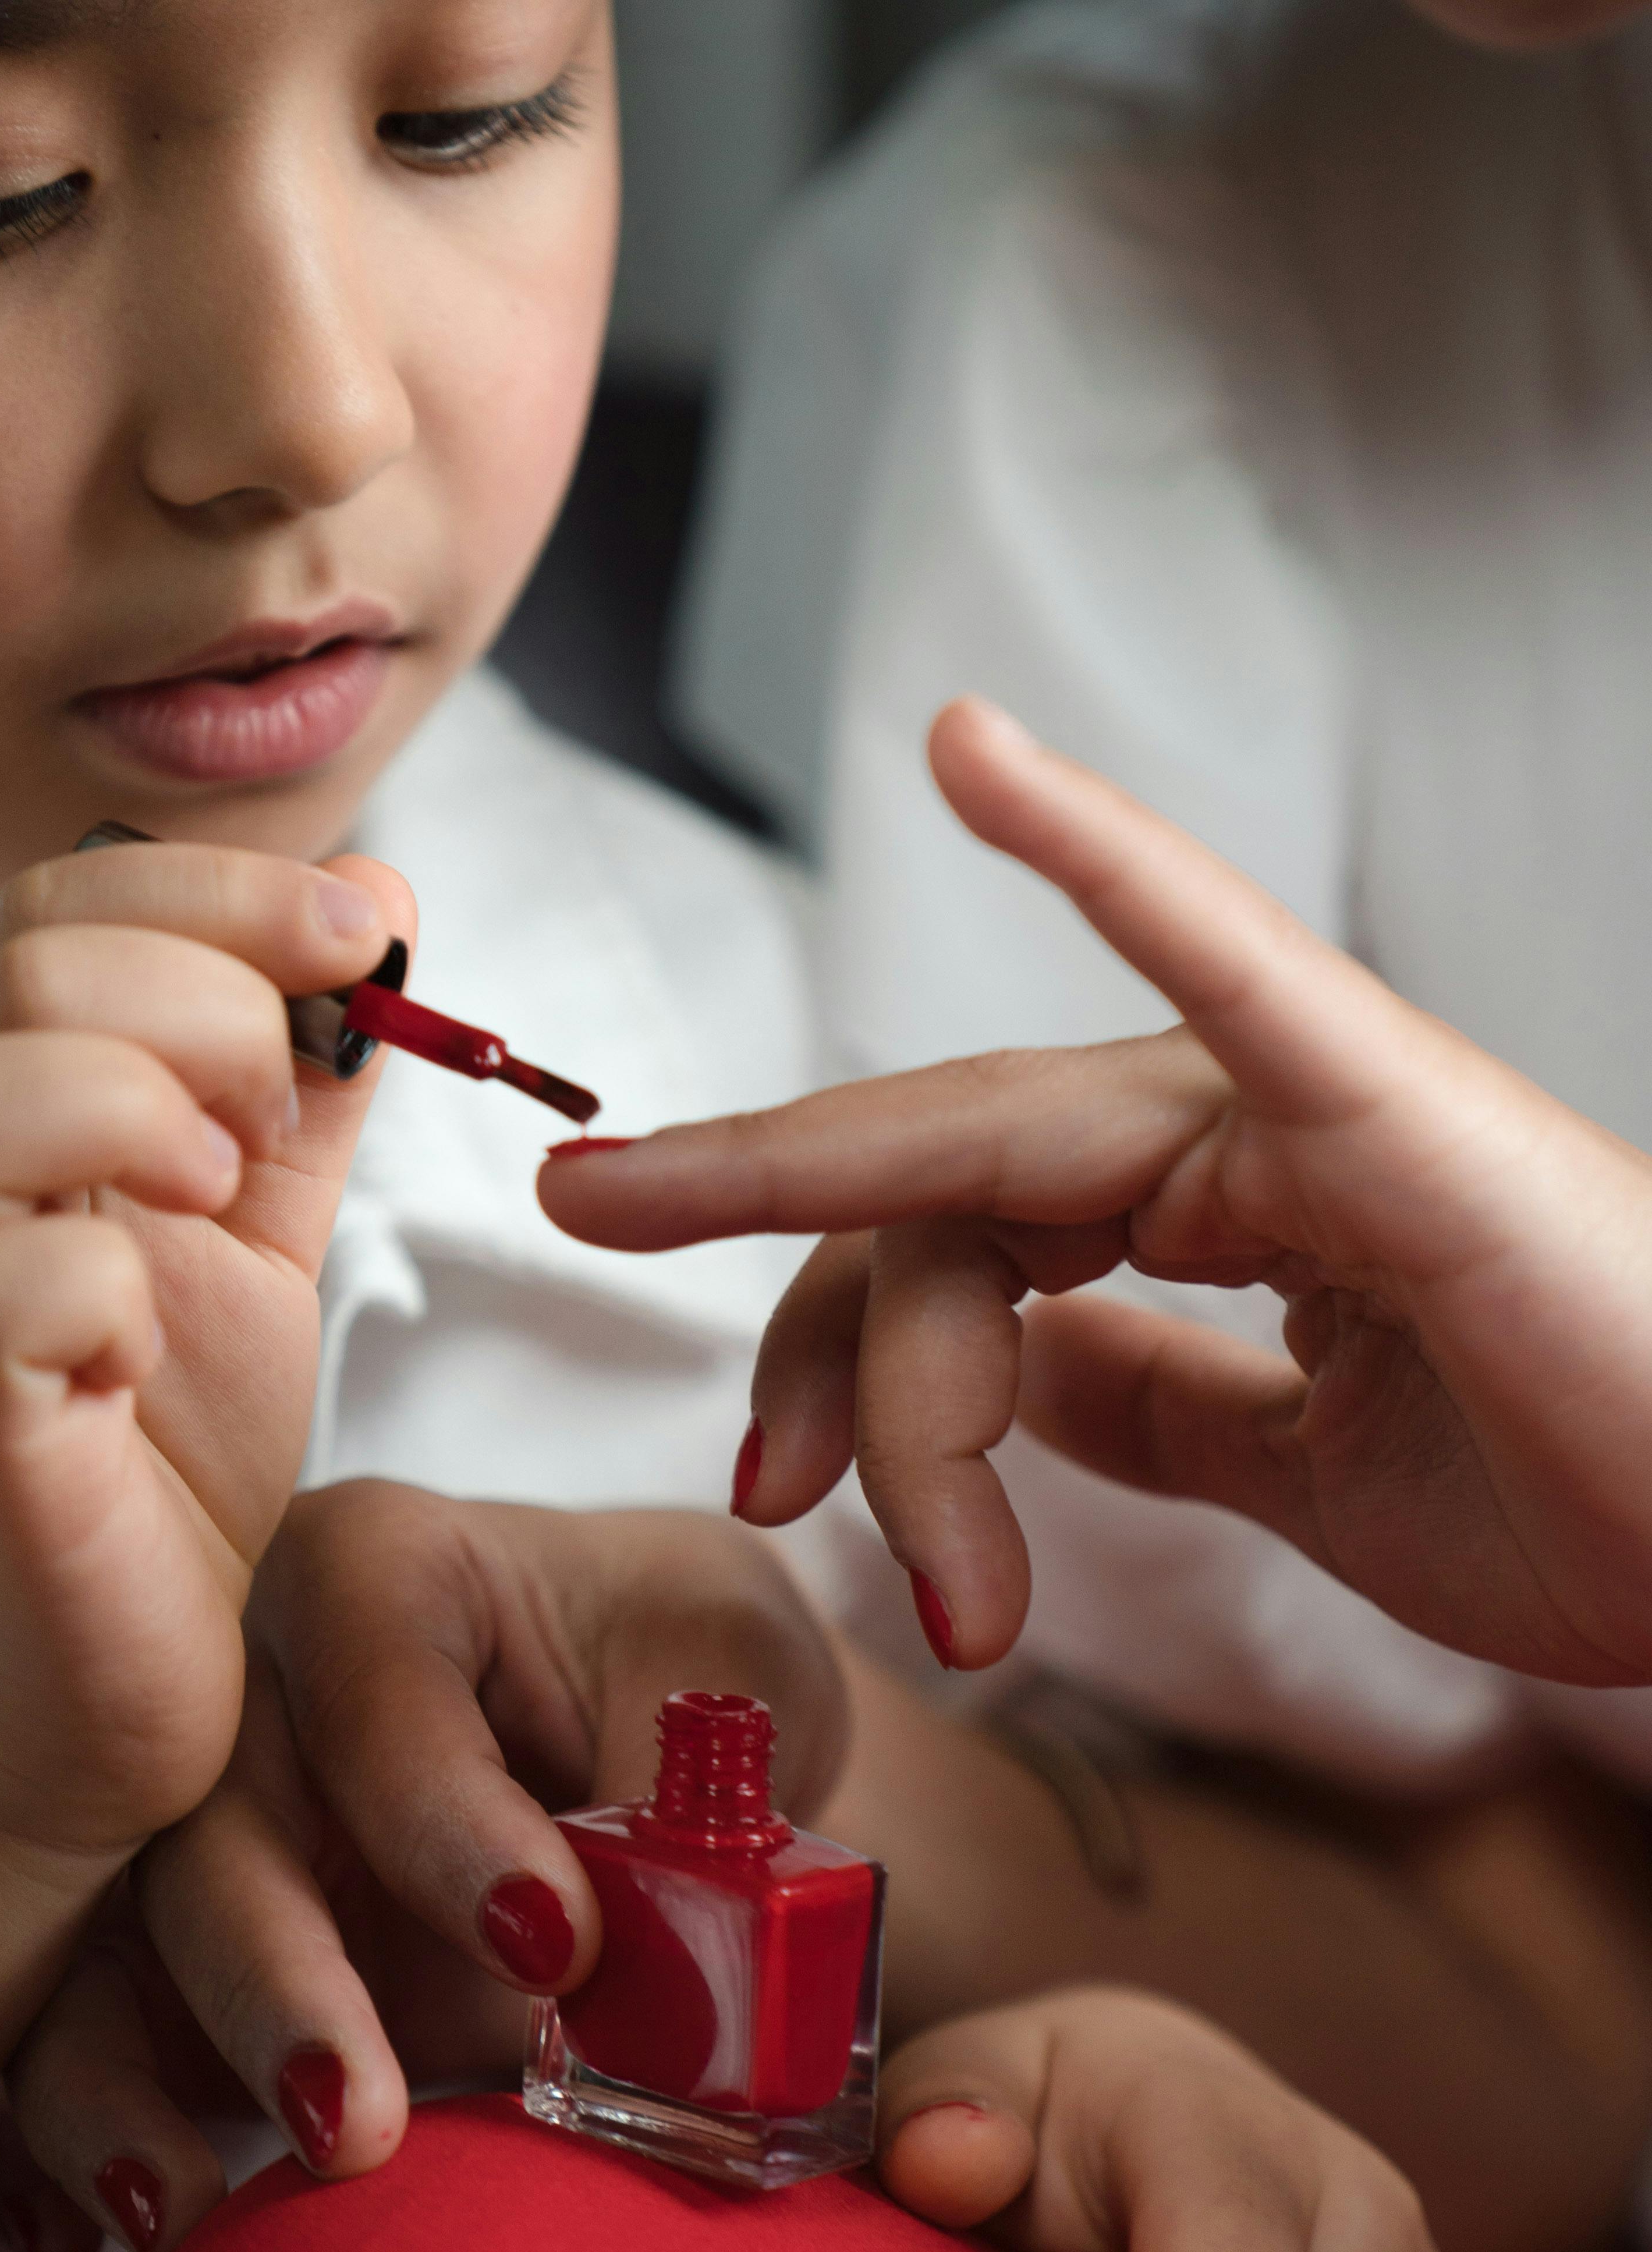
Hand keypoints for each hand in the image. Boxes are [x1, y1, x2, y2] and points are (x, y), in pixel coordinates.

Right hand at [0, 840, 401, 1867]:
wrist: (102, 1688)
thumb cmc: (158, 1450)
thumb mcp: (251, 1227)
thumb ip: (300, 1073)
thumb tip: (376, 899)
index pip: (51, 900)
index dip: (221, 889)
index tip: (362, 938)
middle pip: (15, 961)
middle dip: (206, 996)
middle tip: (275, 1119)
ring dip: (136, 1108)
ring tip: (216, 1195)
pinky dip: (106, 1282)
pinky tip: (149, 1344)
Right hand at [0, 1487, 850, 2251]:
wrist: (634, 1732)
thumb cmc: (673, 1667)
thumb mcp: (730, 1676)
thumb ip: (708, 1798)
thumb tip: (715, 1976)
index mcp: (380, 1571)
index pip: (383, 1683)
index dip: (450, 1818)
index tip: (558, 1946)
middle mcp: (238, 1688)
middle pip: (206, 1821)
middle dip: (271, 1979)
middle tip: (351, 2126)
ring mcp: (175, 1834)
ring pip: (96, 1948)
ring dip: (116, 2088)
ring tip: (180, 2218)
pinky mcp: (153, 1968)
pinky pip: (60, 2051)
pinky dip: (54, 2155)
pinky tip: (88, 2245)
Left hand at [541, 696, 1651, 1681]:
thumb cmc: (1596, 1498)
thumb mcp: (1306, 1476)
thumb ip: (1167, 1410)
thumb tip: (1040, 1377)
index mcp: (1225, 1204)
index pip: (958, 1236)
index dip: (841, 1340)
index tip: (761, 1469)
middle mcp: (1242, 1124)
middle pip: (941, 1182)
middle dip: (792, 1282)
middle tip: (690, 1384)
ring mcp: (1308, 1096)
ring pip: (1000, 1145)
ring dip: (849, 1228)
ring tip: (786, 1445)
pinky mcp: (1386, 1101)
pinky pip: (1225, 958)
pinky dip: (1101, 854)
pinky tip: (971, 753)